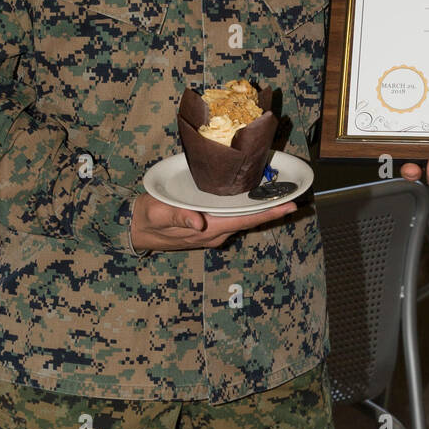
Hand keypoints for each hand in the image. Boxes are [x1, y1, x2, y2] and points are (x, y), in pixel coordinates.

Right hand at [131, 191, 297, 250]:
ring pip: (243, 220)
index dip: (268, 214)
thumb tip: (199, 222)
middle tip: (294, 197)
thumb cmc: (147, 218)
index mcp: (207, 229)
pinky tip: (254, 198)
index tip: (289, 206)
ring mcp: (212, 232)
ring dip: (260, 209)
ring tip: (279, 195)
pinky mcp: (208, 227)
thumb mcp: (159, 213)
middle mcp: (214, 233)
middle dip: (272, 211)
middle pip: (249, 220)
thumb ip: (179, 217)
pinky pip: (233, 219)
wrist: (135, 229)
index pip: (244, 221)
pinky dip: (246, 209)